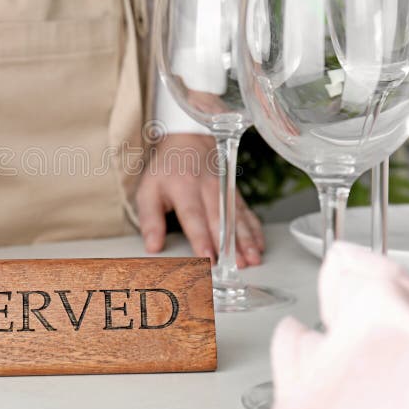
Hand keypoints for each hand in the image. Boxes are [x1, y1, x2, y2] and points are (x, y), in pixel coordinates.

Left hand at [136, 133, 264, 267]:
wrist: (190, 143)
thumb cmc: (167, 171)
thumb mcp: (148, 190)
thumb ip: (149, 220)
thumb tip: (153, 247)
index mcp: (183, 187)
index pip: (193, 216)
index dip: (201, 237)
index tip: (208, 257)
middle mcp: (207, 188)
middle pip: (220, 219)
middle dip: (229, 244)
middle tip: (236, 266)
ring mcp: (224, 190)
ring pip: (237, 217)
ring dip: (246, 240)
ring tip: (252, 260)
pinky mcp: (235, 193)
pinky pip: (247, 213)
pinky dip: (255, 230)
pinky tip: (260, 246)